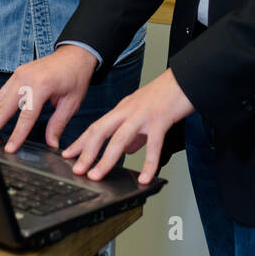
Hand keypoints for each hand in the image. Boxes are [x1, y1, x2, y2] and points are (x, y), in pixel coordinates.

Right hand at [0, 45, 98, 151]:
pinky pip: (1, 93)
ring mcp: (18, 75)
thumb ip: (58, 124)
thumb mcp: (71, 102)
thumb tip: (51, 144)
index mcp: (42, 85)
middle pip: (4, 107)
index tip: (9, 148)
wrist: (74, 54)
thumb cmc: (75, 76)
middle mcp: (26, 78)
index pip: (26, 116)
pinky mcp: (15, 75)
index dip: (17, 134)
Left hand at [62, 69, 193, 184]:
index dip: (80, 142)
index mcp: (122, 109)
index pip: (96, 127)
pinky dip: (148, 164)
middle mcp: (129, 111)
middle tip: (77, 170)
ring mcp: (143, 115)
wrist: (187, 77)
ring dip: (106, 159)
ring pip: (120, 139)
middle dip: (86, 152)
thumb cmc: (167, 94)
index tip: (67, 155)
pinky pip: (153, 145)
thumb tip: (128, 151)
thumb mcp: (143, 111)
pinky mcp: (161, 119)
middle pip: (101, 131)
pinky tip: (144, 178)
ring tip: (97, 175)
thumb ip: (135, 133)